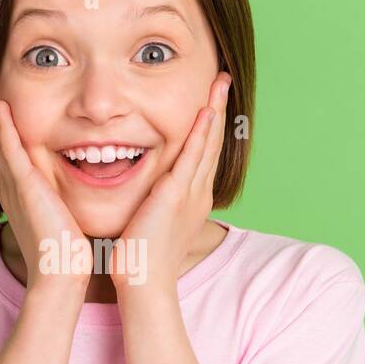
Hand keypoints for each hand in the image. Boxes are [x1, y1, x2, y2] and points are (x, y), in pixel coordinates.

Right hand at [0, 80, 92, 292]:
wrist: (60, 273)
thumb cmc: (65, 254)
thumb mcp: (60, 219)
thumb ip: (60, 203)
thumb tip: (71, 197)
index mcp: (19, 194)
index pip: (5, 154)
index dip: (0, 129)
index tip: (1, 105)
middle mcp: (11, 187)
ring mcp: (14, 186)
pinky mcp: (22, 186)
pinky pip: (8, 149)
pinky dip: (2, 126)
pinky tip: (0, 106)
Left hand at [108, 71, 231, 293]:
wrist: (143, 283)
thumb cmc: (141, 260)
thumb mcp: (151, 223)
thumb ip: (151, 203)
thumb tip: (144, 194)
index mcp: (191, 198)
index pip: (202, 153)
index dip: (208, 125)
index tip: (210, 100)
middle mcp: (197, 193)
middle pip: (212, 142)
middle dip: (218, 109)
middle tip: (223, 81)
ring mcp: (190, 193)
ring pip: (207, 144)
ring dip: (214, 111)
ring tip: (220, 83)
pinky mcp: (176, 195)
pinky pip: (192, 157)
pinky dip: (200, 133)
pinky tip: (204, 112)